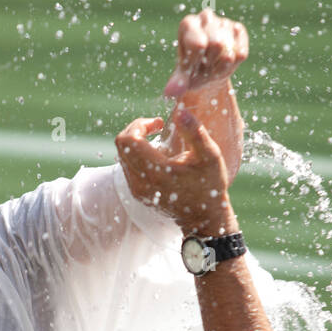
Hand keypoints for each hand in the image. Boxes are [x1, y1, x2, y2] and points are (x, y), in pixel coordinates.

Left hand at [116, 107, 236, 235]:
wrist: (204, 218)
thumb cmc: (209, 185)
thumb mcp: (210, 156)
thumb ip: (194, 132)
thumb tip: (180, 112)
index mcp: (156, 171)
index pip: (129, 139)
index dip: (140, 124)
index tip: (158, 123)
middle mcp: (141, 182)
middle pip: (121, 145)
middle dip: (136, 130)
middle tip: (156, 127)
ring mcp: (137, 190)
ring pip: (122, 156)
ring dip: (136, 142)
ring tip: (157, 141)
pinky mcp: (138, 193)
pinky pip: (127, 167)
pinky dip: (137, 155)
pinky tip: (156, 156)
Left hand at [163, 10, 248, 98]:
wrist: (206, 71)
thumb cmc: (190, 70)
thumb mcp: (182, 76)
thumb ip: (178, 82)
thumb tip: (171, 92)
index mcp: (188, 24)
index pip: (198, 44)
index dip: (197, 63)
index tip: (192, 70)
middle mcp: (205, 18)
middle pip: (217, 44)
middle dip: (210, 65)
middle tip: (203, 68)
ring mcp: (223, 22)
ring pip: (229, 52)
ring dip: (220, 68)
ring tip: (212, 67)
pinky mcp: (238, 29)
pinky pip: (241, 53)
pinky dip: (233, 66)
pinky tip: (224, 64)